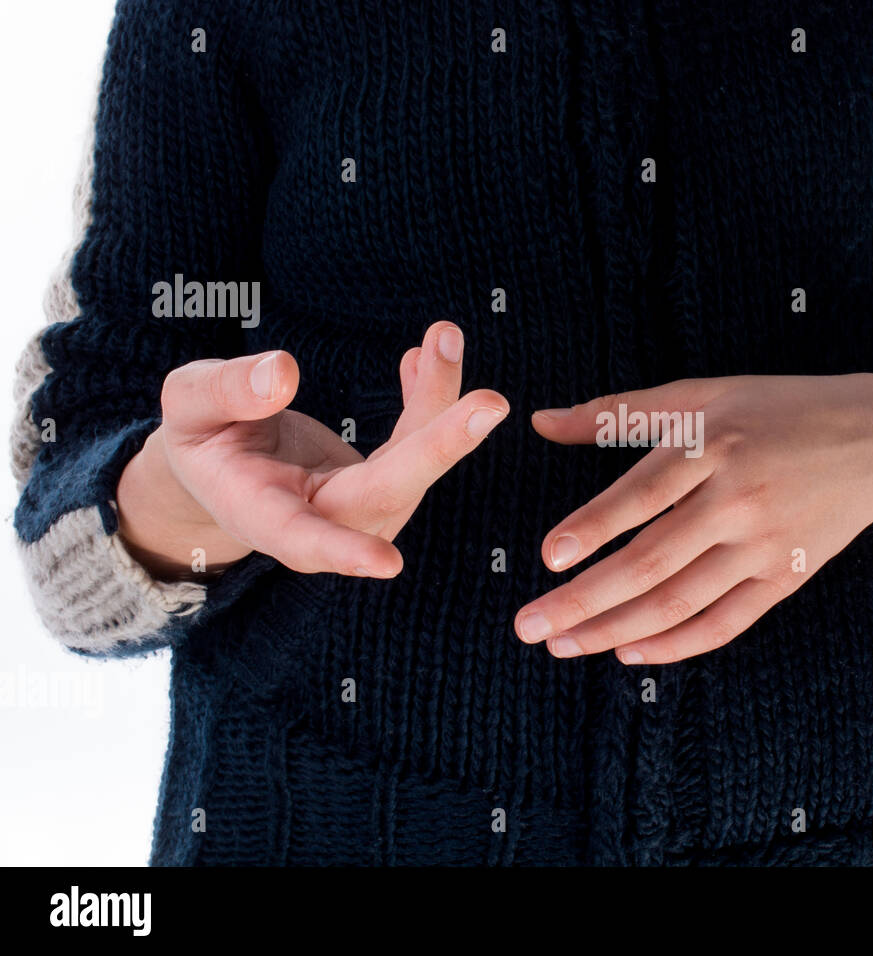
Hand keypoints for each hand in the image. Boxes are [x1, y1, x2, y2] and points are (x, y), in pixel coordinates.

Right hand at [116, 321, 508, 579]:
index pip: (307, 540)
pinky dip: (428, 395)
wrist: (223, 461)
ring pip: (415, 460)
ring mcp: (363, 506)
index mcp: (264, 516)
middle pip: (391, 489)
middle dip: (442, 444)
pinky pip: (417, 441)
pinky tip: (427, 352)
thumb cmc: (203, 437)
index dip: (345, 551)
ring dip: (439, 398)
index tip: (388, 563)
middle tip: (491, 402)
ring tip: (442, 335)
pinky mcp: (385, 482)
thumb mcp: (189, 405)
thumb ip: (226, 391)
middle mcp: (325, 520)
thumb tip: (282, 372)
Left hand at [514, 374, 872, 663]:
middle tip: (530, 626)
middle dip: (585, 600)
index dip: (594, 527)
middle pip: (652, 561)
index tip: (549, 558)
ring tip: (565, 645)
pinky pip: (726, 622)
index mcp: (712, 444)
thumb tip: (540, 422)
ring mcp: (764, 545)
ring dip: (618, 630)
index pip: (642, 494)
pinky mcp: (786, 578)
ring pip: (682, 600)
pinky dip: (678, 644)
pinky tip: (630, 654)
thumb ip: (618, 411)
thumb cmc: (777, 410)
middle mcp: (737, 499)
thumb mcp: (703, 394)